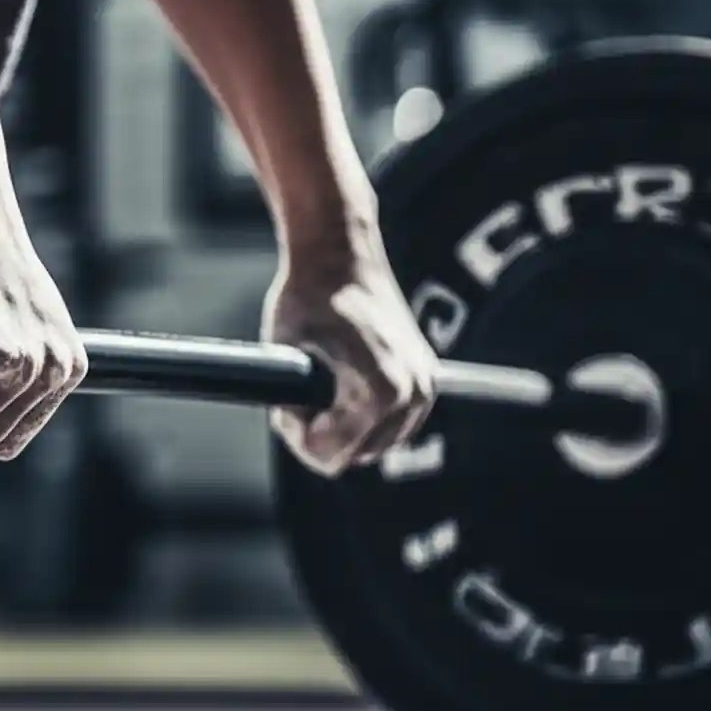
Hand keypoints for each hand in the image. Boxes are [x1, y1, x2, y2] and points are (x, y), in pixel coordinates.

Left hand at [264, 216, 436, 476]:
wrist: (339, 254)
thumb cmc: (306, 299)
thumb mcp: (284, 358)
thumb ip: (292, 409)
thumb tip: (303, 444)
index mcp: (381, 390)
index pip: (328, 455)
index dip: (295, 433)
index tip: (283, 404)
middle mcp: (413, 393)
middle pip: (353, 457)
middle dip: (319, 434)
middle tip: (297, 397)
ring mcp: (425, 387)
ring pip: (371, 446)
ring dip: (341, 430)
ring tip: (317, 390)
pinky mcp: (426, 380)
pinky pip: (388, 427)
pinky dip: (361, 419)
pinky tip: (341, 390)